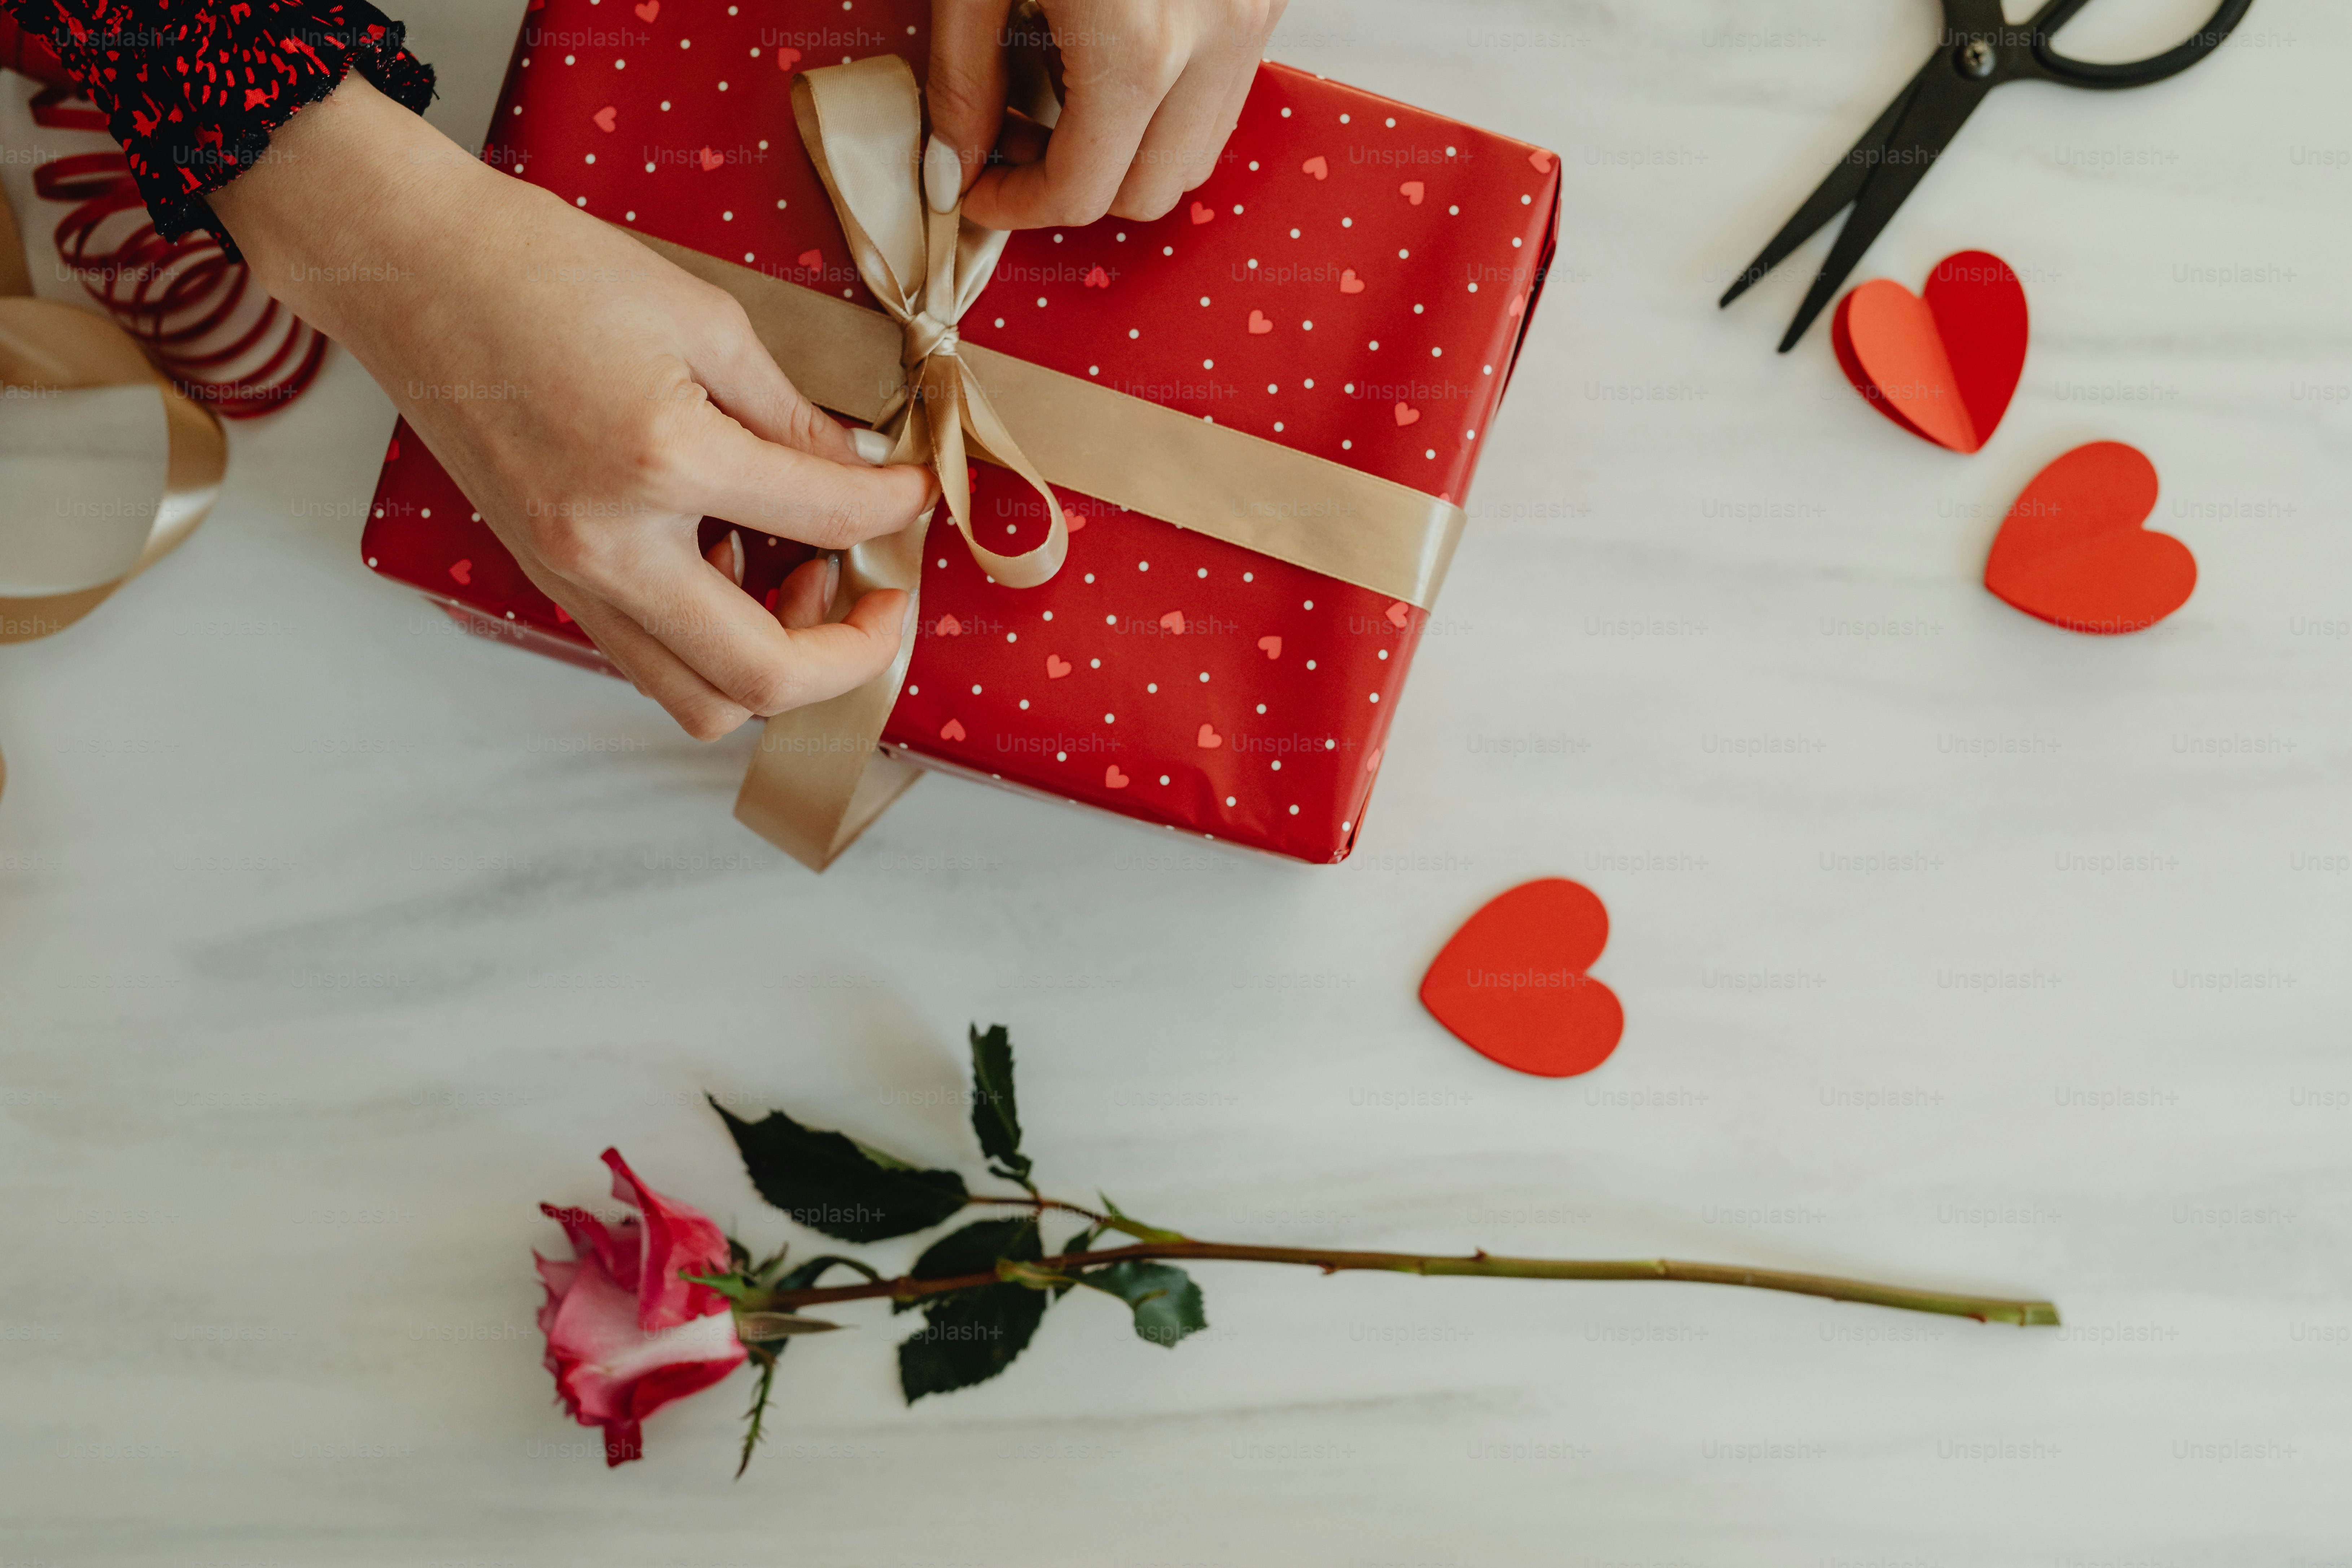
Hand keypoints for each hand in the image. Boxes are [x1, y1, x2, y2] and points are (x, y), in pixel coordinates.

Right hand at [212, 75, 935, 739]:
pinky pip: (647, 655)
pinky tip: (727, 559)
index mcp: (662, 462)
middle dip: (849, 656)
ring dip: (773, 664)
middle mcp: (611, 546)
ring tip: (802, 578)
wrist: (410, 265)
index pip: (824, 522)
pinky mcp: (547, 577)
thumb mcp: (704, 319)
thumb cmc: (544, 267)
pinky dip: (708, 638)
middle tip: (881, 598)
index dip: (893, 510)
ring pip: (697, 696)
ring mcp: (570, 575)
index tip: (916, 491)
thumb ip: (793, 415)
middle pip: (760, 678)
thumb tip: (860, 472)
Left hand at [927, 0, 1284, 228]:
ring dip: (1129, 154)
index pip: (1081, 190)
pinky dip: (1169, 103)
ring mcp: (1254, 16)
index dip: (1015, 206)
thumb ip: (963, 77)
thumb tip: (953, 167)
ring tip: (1066, 99)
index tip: (976, 188)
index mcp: (1137, 43)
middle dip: (1074, 190)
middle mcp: (1213, 40)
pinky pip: (1223, 92)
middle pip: (1149, 193)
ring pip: (1197, 153)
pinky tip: (1118, 57)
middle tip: (1014, 143)